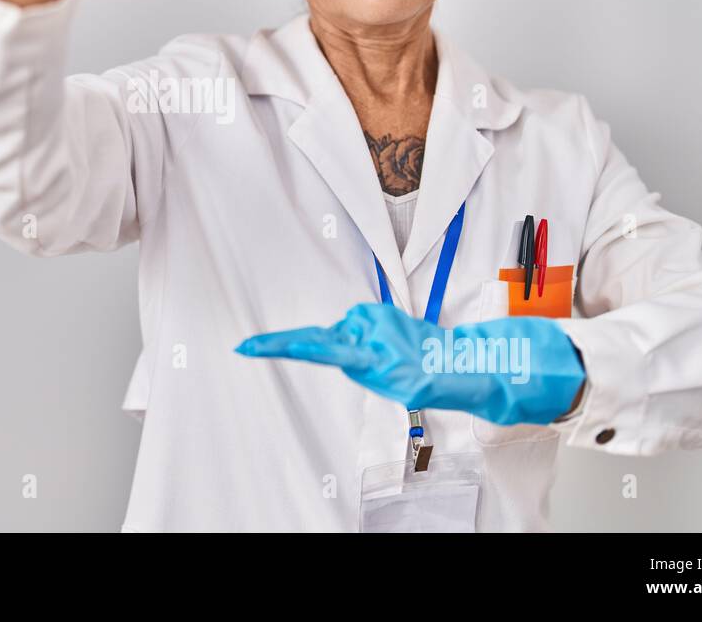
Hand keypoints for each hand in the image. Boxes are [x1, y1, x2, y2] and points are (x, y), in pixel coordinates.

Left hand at [235, 304, 586, 426]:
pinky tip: (399, 340)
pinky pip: (365, 312)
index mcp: (368, 368)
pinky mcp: (370, 322)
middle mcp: (358, 353)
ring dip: (374, 328)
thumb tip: (411, 387)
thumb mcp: (432, 389)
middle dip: (287, 343)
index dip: (284, 347)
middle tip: (249, 347)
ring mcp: (362, 338)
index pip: (318, 351)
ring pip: (355, 318)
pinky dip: (380, 323)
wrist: (453, 368)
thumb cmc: (439, 381)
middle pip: (318, 338)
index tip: (248, 347)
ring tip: (402, 348)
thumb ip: (418, 384)